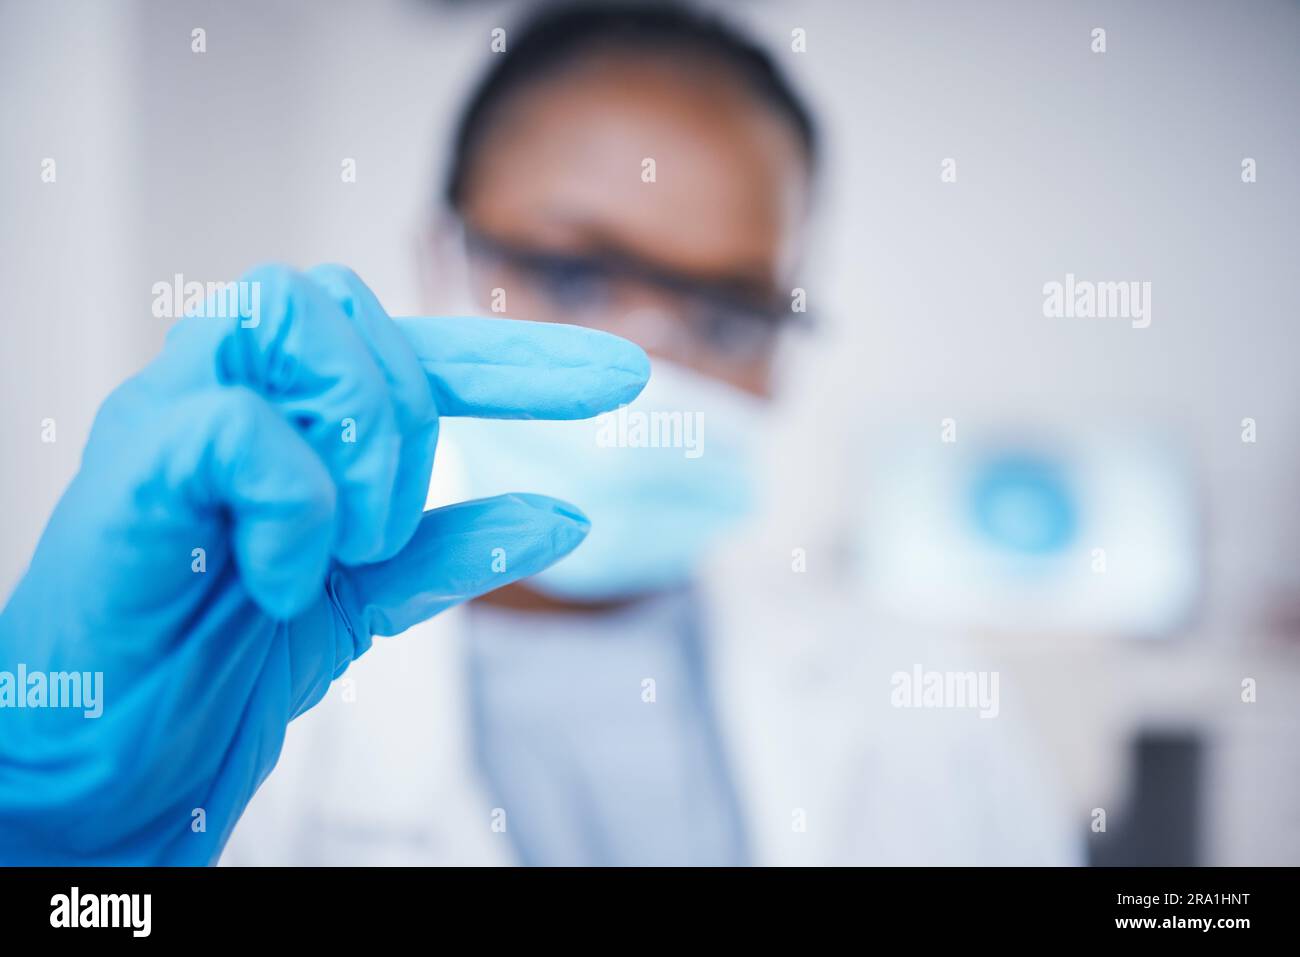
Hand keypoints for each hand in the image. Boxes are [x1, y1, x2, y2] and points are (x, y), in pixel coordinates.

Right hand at [0, 264, 648, 863]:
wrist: (107, 766)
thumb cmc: (213, 665)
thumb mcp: (358, 599)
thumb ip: (448, 546)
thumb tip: (566, 513)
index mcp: (276, 416)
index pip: (410, 348)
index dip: (519, 355)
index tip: (625, 377)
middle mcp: (220, 392)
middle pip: (345, 300)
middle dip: (411, 408)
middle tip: (380, 531)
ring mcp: (167, 418)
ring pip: (289, 311)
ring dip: (360, 433)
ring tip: (341, 542)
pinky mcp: (130, 472)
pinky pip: (240, 426)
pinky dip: (297, 504)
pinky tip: (279, 579)